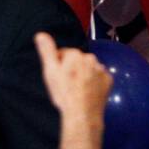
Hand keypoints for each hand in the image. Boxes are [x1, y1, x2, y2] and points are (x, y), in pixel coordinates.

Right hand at [33, 32, 110, 148]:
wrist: (82, 114)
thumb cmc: (64, 93)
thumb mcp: (50, 71)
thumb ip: (47, 51)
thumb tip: (40, 34)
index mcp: (75, 54)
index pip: (63, 54)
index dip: (58, 66)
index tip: (57, 78)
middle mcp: (90, 58)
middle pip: (77, 60)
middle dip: (72, 69)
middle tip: (66, 85)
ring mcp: (101, 69)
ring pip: (89, 68)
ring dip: (84, 75)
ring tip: (77, 90)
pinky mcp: (108, 80)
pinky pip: (99, 77)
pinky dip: (94, 82)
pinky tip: (88, 92)